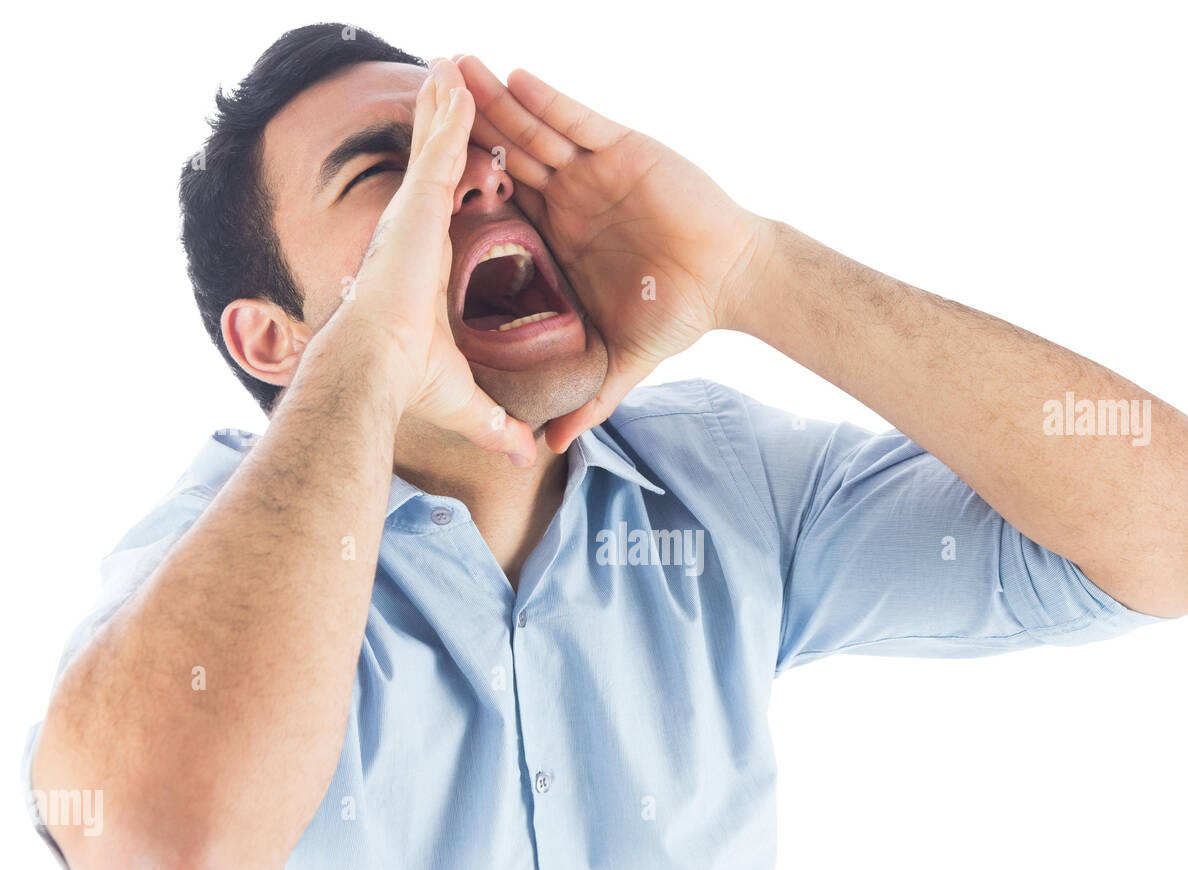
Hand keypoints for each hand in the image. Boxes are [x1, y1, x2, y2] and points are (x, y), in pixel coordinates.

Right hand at [336, 58, 536, 463]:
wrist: (373, 368)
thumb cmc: (405, 381)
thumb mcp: (466, 398)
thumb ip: (498, 423)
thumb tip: (526, 455)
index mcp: (428, 267)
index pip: (448, 217)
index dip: (457, 191)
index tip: (470, 177)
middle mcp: (417, 232)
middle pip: (441, 173)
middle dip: (449, 135)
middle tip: (459, 98)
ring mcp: (415, 212)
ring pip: (438, 147)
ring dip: (447, 108)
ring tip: (456, 67)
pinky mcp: (418, 200)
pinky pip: (437, 141)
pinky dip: (444, 107)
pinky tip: (453, 72)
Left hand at [456, 56, 771, 451]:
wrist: (732, 282)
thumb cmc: (680, 314)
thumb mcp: (624, 362)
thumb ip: (589, 398)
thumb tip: (553, 446)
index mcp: (560, 236)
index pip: (502, 206)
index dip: (463, 190)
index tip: (418, 183)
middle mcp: (572, 196)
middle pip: (507, 156)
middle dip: (466, 128)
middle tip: (421, 99)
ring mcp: (596, 169)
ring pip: (535, 131)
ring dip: (497, 101)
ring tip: (457, 68)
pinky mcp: (626, 149)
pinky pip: (580, 120)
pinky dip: (550, 99)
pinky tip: (516, 77)